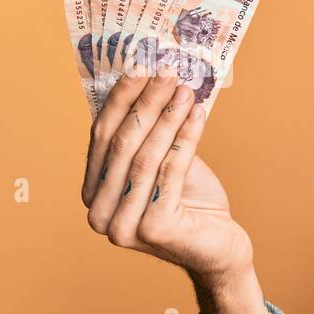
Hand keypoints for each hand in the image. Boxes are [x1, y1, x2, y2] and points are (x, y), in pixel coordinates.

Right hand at [81, 72, 253, 283]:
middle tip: (167, 72)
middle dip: (146, 103)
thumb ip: (147, 134)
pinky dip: (186, 138)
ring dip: (167, 117)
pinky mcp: (155, 228)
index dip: (121, 99)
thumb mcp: (162, 162)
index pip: (101, 136)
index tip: (141, 66)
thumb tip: (148, 79)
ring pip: (145, 155)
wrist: (220, 247)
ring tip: (186, 90)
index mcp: (92, 194)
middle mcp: (99, 213)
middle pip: (121, 143)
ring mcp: (123, 225)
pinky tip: (199, 115)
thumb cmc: (191, 203)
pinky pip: (171, 171)